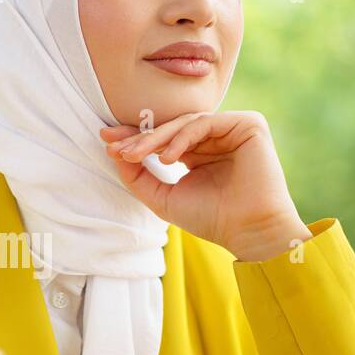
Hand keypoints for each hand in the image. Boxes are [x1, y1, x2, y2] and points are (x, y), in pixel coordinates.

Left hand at [100, 111, 312, 261]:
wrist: (248, 231)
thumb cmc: (211, 219)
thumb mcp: (163, 197)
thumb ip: (139, 176)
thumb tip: (114, 153)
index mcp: (198, 153)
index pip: (163, 138)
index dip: (135, 139)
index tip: (106, 142)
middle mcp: (215, 138)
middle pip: (171, 127)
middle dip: (139, 136)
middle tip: (114, 146)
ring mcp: (232, 129)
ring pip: (184, 123)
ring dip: (155, 138)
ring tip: (133, 155)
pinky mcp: (248, 124)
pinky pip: (205, 123)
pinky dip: (182, 138)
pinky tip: (167, 158)